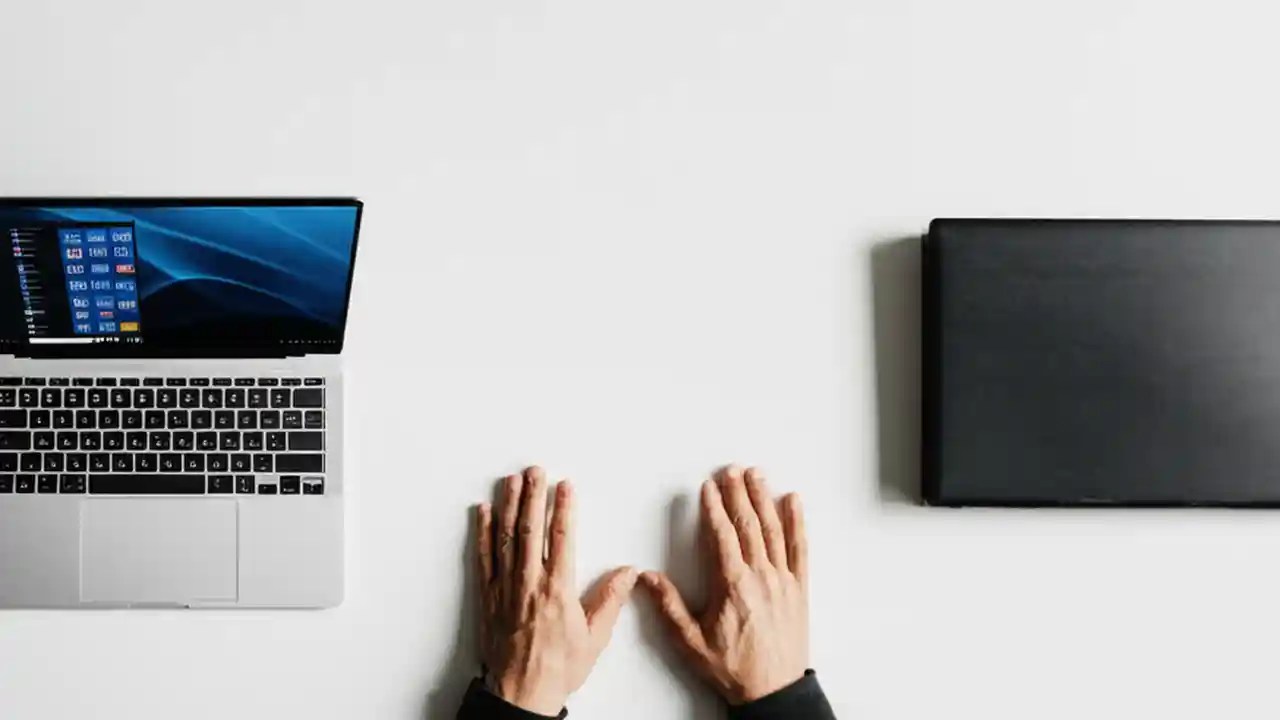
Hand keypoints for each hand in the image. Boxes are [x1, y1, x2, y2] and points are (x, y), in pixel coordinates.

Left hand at [476, 466, 638, 715]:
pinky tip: (483, 512)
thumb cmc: (557, 668)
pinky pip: (484, 557)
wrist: (520, 694)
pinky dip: (483, 532)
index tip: (565, 486)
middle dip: (533, 495)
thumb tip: (629, 573)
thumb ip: (610, 600)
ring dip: (508, 505)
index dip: (563, 508)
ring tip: (512, 480)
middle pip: (530, 529)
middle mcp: (529, 583)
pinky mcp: (488, 596)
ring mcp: (505, 588)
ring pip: (505, 537)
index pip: (562, 538)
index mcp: (557, 590)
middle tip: (535, 470)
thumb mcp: (595, 637)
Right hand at [641, 466, 808, 704]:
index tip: (708, 487)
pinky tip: (793, 502)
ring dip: (764, 499)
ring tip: (756, 475)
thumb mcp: (692, 643)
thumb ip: (669, 607)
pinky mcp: (799, 588)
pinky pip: (800, 548)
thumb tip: (647, 579)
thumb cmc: (734, 669)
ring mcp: (784, 580)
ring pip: (773, 530)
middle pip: (748, 525)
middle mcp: (761, 577)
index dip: (713, 508)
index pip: (722, 536)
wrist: (774, 692)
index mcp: (733, 586)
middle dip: (738, 494)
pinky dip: (797, 522)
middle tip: (731, 470)